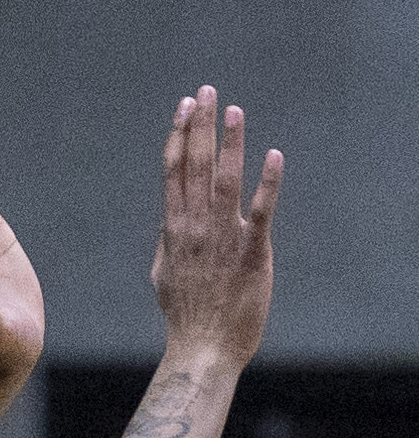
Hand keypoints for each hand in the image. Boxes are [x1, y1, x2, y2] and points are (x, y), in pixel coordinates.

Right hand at [150, 85, 281, 365]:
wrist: (202, 346)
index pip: (174, 170)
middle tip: (208, 91)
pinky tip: (273, 155)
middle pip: (196, 165)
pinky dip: (267, 182)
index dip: (179, 135)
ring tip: (235, 111)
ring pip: (224, 180)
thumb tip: (168, 221)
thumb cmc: (185, 313)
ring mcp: (223, 238)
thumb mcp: (163, 272)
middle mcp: (195, 226)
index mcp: (173, 228)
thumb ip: (168, 241)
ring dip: (230, 143)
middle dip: (201, 125)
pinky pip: (261, 211)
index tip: (185, 107)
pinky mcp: (252, 253)